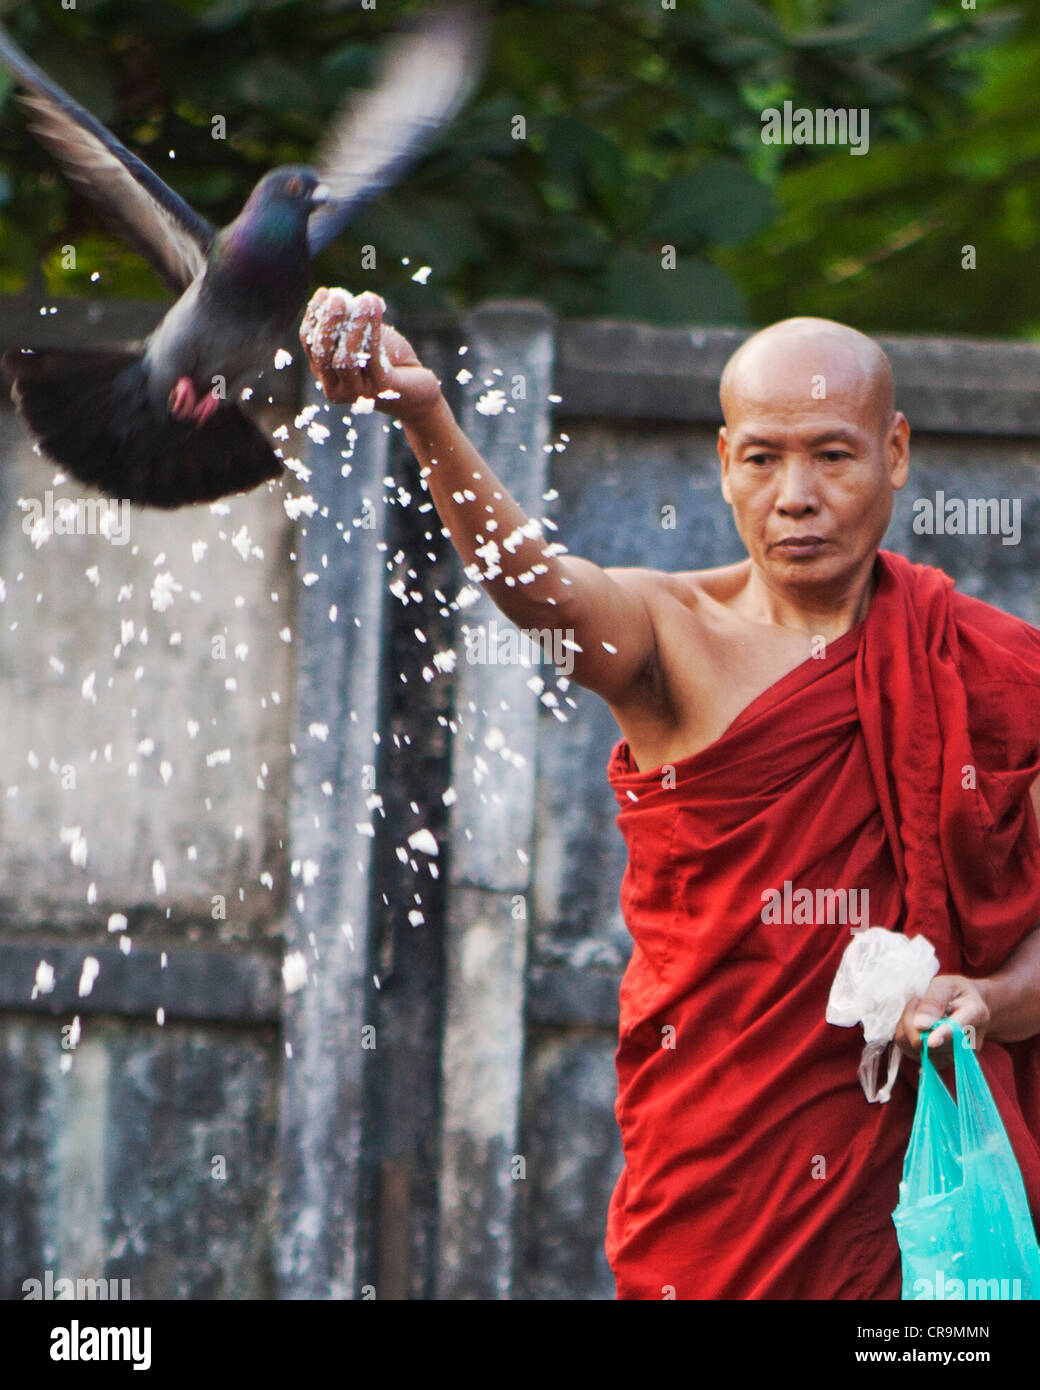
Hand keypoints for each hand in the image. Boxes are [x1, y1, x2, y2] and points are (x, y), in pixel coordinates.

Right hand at [298, 287, 444, 422]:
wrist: (420, 390)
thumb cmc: (390, 361)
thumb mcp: (366, 338)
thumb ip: (351, 323)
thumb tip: (345, 297)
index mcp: (326, 373)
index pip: (309, 343)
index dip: (314, 317)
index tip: (324, 292)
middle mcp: (336, 387)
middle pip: (322, 354)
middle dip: (328, 323)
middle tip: (338, 297)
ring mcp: (356, 392)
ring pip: (345, 359)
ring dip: (354, 326)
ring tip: (363, 300)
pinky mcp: (380, 390)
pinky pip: (372, 357)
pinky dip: (372, 329)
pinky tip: (376, 307)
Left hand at [895, 974, 990, 1068]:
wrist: (967, 1007)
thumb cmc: (955, 992)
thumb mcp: (946, 985)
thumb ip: (934, 1001)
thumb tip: (920, 1025)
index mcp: (975, 1014)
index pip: (958, 1029)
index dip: (943, 1034)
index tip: (932, 1041)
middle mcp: (969, 1042)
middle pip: (929, 1042)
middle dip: (911, 1019)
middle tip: (917, 1000)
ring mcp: (956, 1056)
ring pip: (915, 1048)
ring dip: (907, 1027)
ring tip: (920, 1013)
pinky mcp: (940, 1063)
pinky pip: (911, 1052)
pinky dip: (907, 1037)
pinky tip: (918, 1026)